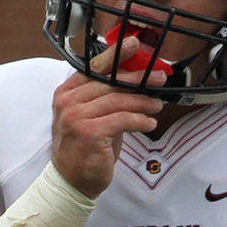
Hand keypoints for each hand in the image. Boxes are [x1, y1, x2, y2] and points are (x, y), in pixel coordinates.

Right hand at [49, 35, 167, 197]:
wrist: (71, 181)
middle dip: (139, 79)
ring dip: (143, 102)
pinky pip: (123, 120)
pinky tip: (150, 123)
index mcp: (67, 92)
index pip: (94, 67)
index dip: (116, 55)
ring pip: (119, 100)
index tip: (133, 44)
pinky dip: (140, 120)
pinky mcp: (90, 133)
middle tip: (159, 78)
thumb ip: (105, 97)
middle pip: (110, 82)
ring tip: (157, 105)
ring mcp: (76, 117)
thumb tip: (136, 80)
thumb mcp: (92, 116)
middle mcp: (68, 102)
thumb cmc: (85, 148)